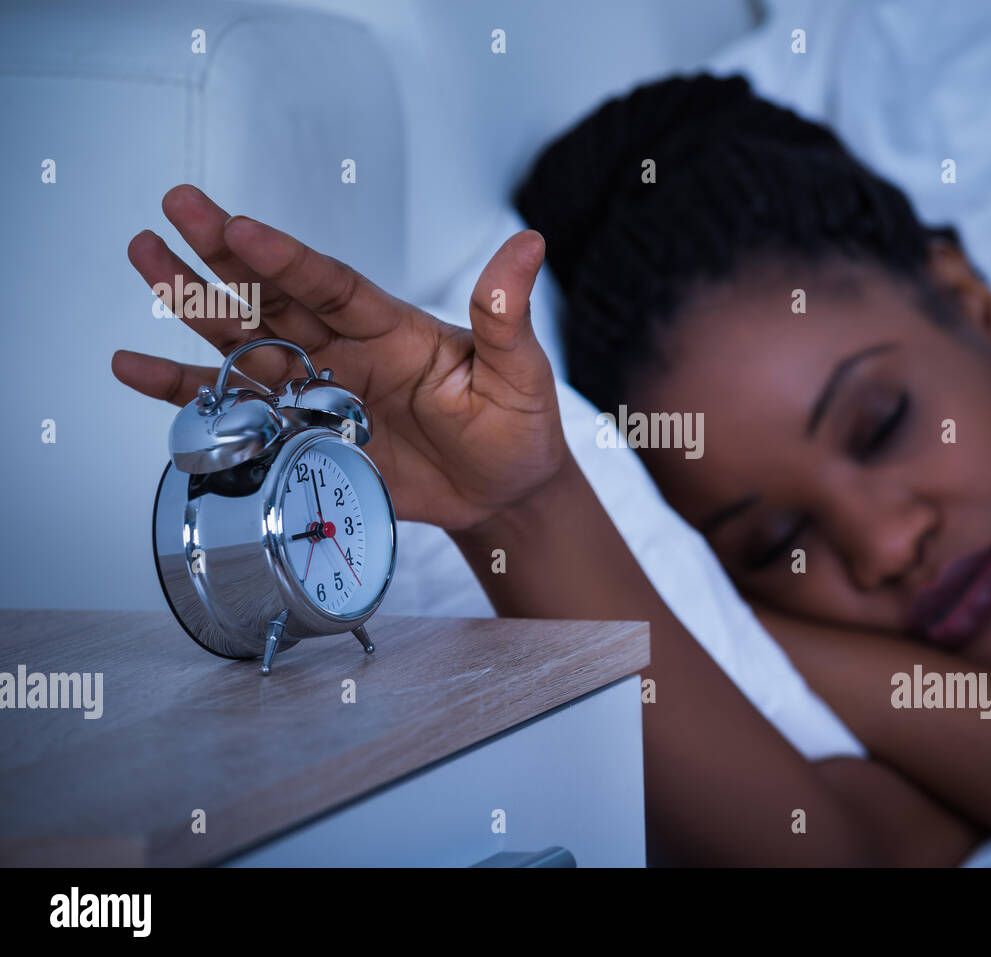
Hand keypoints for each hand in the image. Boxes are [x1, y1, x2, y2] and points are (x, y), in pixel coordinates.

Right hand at [113, 185, 566, 530]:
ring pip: (244, 343)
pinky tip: (135, 366)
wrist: (502, 494)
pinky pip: (236, 410)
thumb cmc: (516, 428)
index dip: (288, 260)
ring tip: (143, 259)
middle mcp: (344, 349)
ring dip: (193, 305)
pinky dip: (185, 393)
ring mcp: (317, 392)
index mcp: (392, 327)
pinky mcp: (301, 438)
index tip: (243, 228)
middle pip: (275, 297)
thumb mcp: (520, 372)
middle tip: (174, 206)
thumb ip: (505, 315)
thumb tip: (526, 244)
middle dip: (224, 256)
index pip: (333, 285)